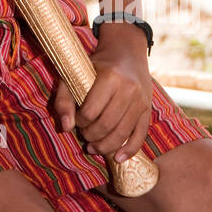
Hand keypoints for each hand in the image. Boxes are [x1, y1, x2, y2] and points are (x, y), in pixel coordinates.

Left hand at [54, 33, 151, 163]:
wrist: (126, 53)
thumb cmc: (95, 65)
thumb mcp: (75, 74)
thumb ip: (64, 99)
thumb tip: (66, 128)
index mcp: (110, 78)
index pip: (90, 112)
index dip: (79, 121)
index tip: (77, 119)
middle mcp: (129, 89)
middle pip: (106, 125)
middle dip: (91, 135)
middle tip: (84, 134)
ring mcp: (141, 101)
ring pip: (122, 134)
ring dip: (105, 146)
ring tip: (94, 147)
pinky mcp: (147, 110)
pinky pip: (140, 135)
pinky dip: (129, 150)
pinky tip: (117, 158)